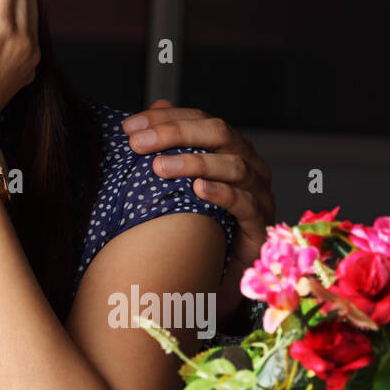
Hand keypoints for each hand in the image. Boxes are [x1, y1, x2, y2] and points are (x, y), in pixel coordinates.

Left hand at [120, 102, 274, 319]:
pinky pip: (246, 203)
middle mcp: (249, 163)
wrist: (220, 271)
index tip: (129, 127)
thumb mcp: (176, 182)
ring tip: (159, 167)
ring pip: (234, 165)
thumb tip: (144, 119)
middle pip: (219, 133)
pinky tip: (198, 190)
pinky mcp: (260, 224)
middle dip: (176, 133)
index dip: (165, 118)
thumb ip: (165, 149)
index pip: (200, 119)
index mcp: (229, 148)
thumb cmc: (198, 219)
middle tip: (138, 144)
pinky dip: (222, 193)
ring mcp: (259, 192)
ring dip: (194, 162)